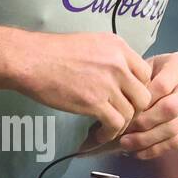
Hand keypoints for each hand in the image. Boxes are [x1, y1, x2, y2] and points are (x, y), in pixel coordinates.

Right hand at [14, 30, 153, 143]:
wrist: (31, 60)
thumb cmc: (53, 52)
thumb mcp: (91, 43)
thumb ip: (110, 57)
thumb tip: (120, 75)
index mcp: (119, 46)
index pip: (146, 73)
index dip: (138, 89)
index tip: (127, 98)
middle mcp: (119, 64)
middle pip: (144, 95)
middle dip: (135, 109)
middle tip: (121, 116)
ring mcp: (108, 83)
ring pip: (131, 112)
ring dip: (122, 125)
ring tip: (109, 129)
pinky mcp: (95, 102)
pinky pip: (116, 124)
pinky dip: (110, 133)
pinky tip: (101, 134)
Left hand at [118, 51, 177, 159]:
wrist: (177, 76)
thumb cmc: (155, 71)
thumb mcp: (147, 66)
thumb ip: (139, 81)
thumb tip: (124, 107)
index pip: (162, 86)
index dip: (143, 101)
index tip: (124, 110)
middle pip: (170, 109)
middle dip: (144, 122)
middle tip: (124, 131)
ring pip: (173, 129)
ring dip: (147, 139)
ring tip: (126, 143)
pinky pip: (177, 142)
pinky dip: (155, 149)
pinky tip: (138, 152)